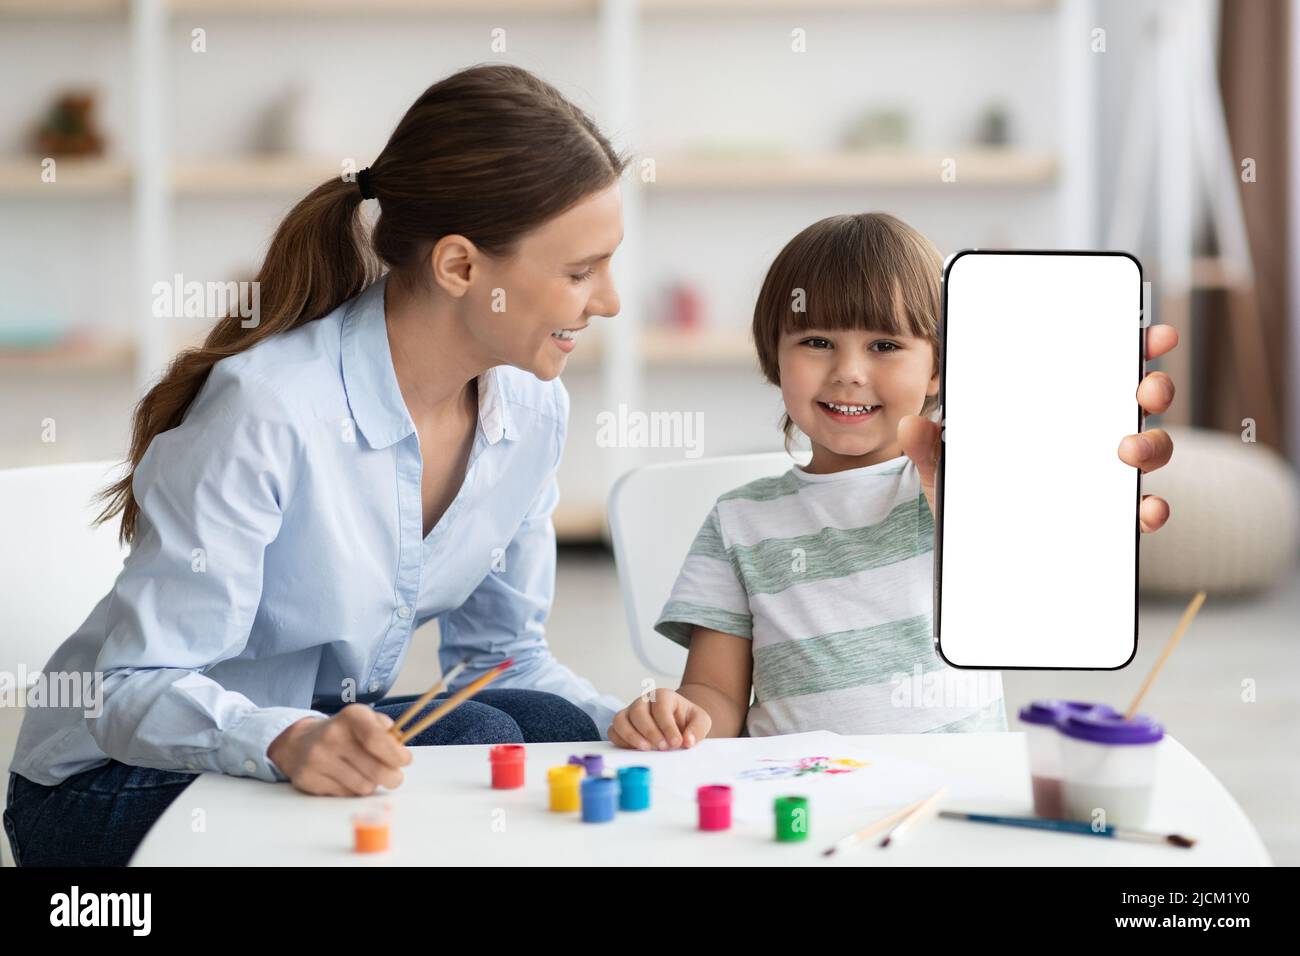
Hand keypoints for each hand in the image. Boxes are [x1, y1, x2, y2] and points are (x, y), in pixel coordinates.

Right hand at [267, 704, 411, 795]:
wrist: (299, 743)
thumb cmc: (344, 733)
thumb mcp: (365, 720)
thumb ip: (386, 731)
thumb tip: (400, 749)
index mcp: (351, 717)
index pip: (377, 740)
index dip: (396, 755)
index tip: (406, 760)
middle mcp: (331, 736)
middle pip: (375, 770)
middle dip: (393, 777)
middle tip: (395, 777)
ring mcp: (317, 759)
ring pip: (363, 787)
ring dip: (372, 784)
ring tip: (367, 774)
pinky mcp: (308, 780)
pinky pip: (345, 795)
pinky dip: (353, 790)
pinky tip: (347, 778)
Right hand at [608, 688, 711, 750]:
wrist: (678, 721)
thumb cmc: (687, 719)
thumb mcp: (700, 721)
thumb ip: (697, 729)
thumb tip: (688, 741)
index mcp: (663, 695)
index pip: (660, 707)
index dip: (667, 725)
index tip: (676, 742)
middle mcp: (644, 701)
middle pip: (638, 711)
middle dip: (650, 731)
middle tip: (662, 747)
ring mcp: (630, 712)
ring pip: (621, 719)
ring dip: (631, 736)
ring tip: (646, 749)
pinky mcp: (623, 725)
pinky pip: (613, 731)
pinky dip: (620, 741)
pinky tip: (635, 750)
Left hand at [898, 323, 1179, 533]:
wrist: (978, 562)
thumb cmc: (970, 502)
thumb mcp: (946, 472)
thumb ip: (930, 449)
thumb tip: (910, 424)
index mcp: (1057, 411)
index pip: (1099, 368)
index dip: (1133, 344)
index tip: (1151, 332)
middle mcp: (1089, 437)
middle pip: (1139, 401)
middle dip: (1154, 386)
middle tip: (1145, 388)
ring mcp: (1105, 478)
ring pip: (1151, 449)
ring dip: (1153, 444)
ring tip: (1128, 450)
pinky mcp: (1111, 520)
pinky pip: (1142, 510)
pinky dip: (1151, 509)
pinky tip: (1145, 509)